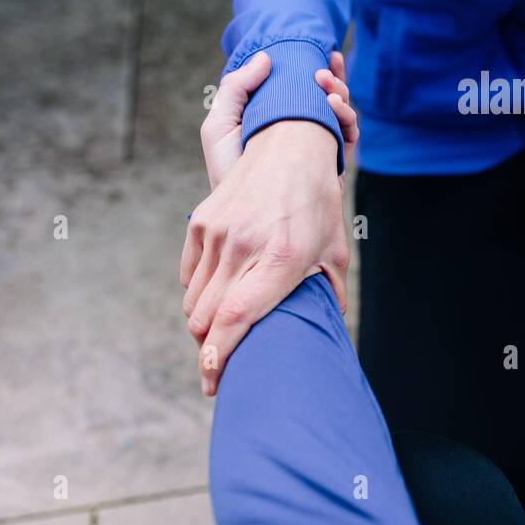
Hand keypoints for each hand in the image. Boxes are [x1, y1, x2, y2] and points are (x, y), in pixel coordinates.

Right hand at [183, 56, 355, 396]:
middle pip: (208, 318)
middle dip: (210, 352)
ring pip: (195, 301)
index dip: (221, 355)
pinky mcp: (202, 220)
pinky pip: (189, 275)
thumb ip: (329, 292)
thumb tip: (325, 329)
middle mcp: (245, 246)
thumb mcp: (335, 248)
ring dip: (202, 327)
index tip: (215, 381)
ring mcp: (219, 232)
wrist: (290, 143)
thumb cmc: (318, 201)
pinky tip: (212, 303)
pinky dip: (196, 296)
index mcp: (282, 257)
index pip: (237, 318)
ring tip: (218, 339)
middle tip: (222, 370)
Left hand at [200, 50, 357, 186]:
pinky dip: (347, 118)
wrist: (242, 214)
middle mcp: (302, 130)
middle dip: (333, 78)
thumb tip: (265, 59)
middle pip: (328, 96)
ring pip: (341, 113)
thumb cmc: (227, 171)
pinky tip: (335, 107)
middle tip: (322, 72)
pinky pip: (348, 136)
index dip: (318, 69)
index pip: (303, 88)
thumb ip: (235, 88)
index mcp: (279, 118)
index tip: (323, 54)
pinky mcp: (330, 164)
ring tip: (328, 89)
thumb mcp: (220, 124)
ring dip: (341, 94)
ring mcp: (318, 146)